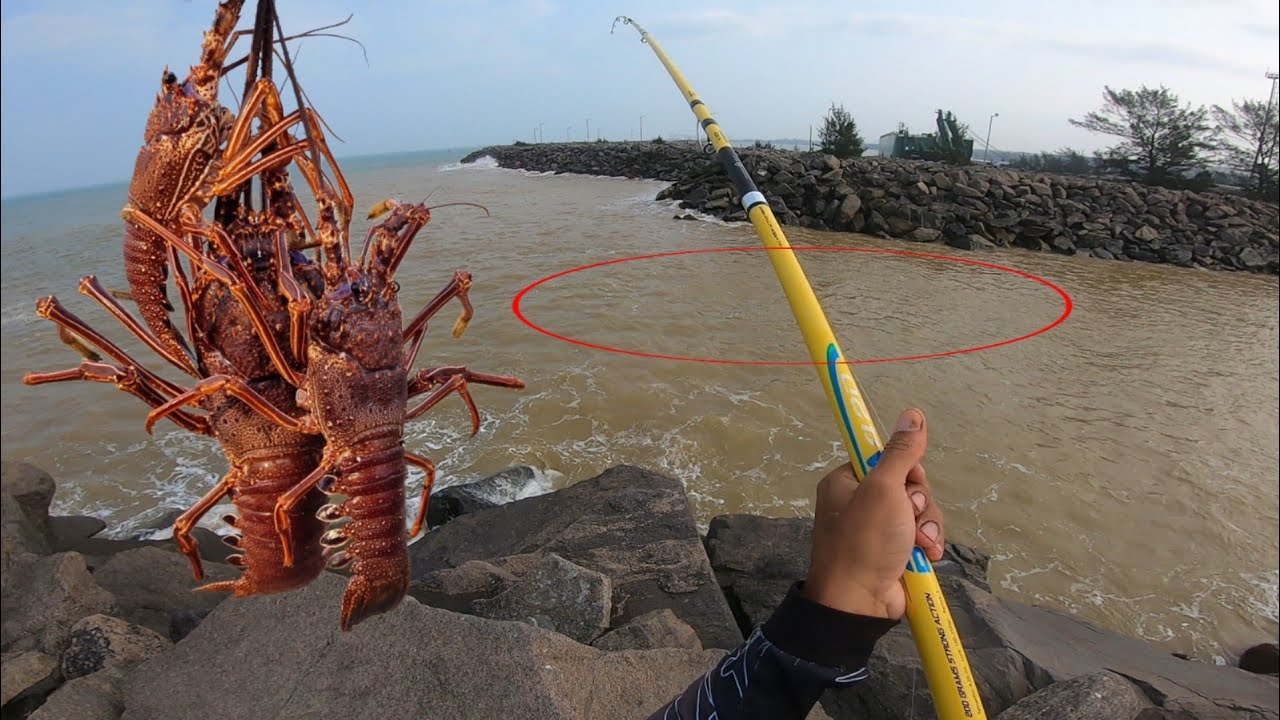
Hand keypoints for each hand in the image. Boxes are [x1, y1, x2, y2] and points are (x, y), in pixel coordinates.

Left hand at [803, 408, 944, 619]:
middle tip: (911, 516)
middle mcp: (859, 502)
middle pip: (907, 484)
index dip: (906, 468)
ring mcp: (877, 528)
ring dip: (927, 525)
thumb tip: (913, 413)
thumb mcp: (884, 489)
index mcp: (846, 482)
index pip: (885, 458)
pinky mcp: (893, 550)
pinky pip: (920, 534)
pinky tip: (927, 555)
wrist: (858, 603)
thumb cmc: (864, 542)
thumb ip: (901, 452)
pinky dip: (927, 543)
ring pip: (918, 510)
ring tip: (922, 543)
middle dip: (919, 502)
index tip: (910, 480)